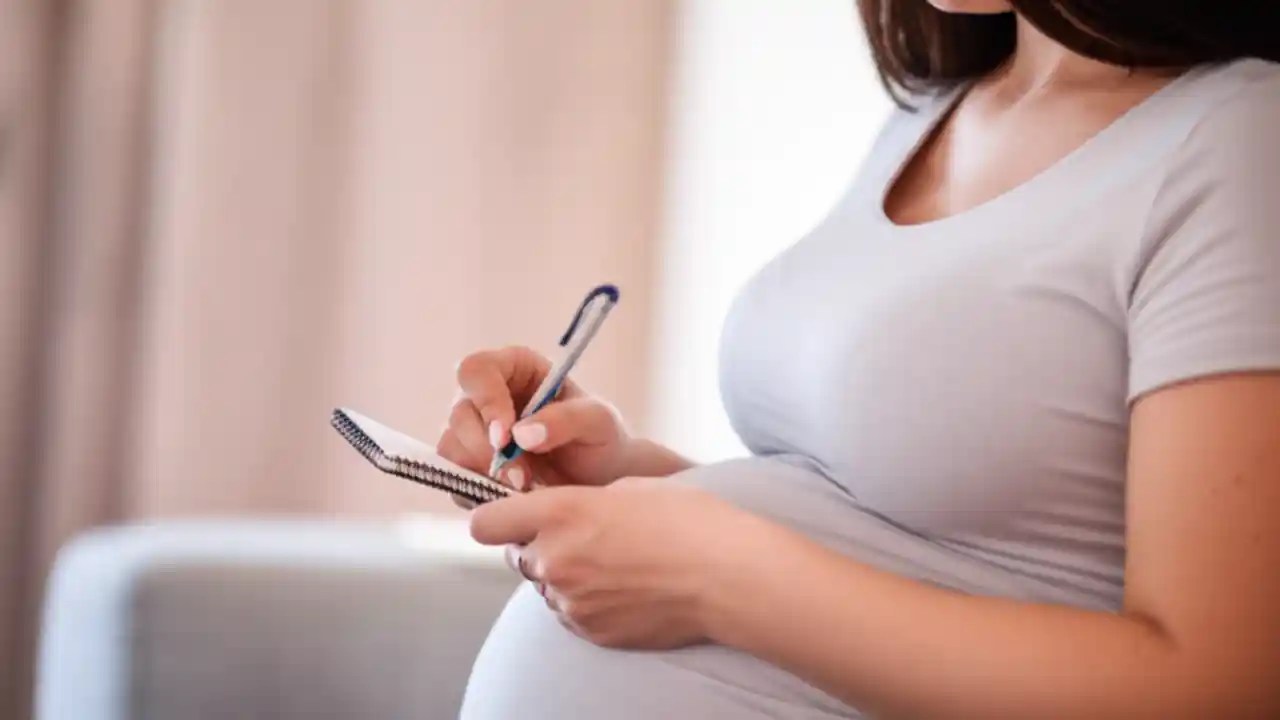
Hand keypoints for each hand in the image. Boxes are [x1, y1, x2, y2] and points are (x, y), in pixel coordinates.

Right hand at [436, 346, 632, 498]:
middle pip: (460, 414)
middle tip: (521, 477)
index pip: (477, 370)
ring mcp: (474, 432)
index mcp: (514, 369)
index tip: (506, 438)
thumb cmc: (601, 438)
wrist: (600, 479)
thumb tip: (522, 434)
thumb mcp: (598, 422)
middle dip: (487, 450)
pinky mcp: (470, 466)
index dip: (485, 401)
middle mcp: (487, 396)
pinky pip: (455, 477)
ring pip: (452, 448)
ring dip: (484, 473)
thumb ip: (565, 420)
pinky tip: (511, 497)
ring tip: (525, 488)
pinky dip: (479, 490)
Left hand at [470, 478, 770, 649]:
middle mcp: (555, 559)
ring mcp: (571, 601)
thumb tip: (558, 514)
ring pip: (543, 586)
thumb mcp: (626, 487)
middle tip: (580, 537)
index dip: (497, 518)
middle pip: (515, 556)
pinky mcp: (590, 631)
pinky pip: (569, 613)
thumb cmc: (686, 519)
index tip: (514, 515)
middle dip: (537, 545)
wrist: (727, 574)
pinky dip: (585, 601)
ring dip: (563, 575)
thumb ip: (578, 501)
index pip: (485, 524)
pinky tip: (623, 588)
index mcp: (561, 512)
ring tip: (612, 564)